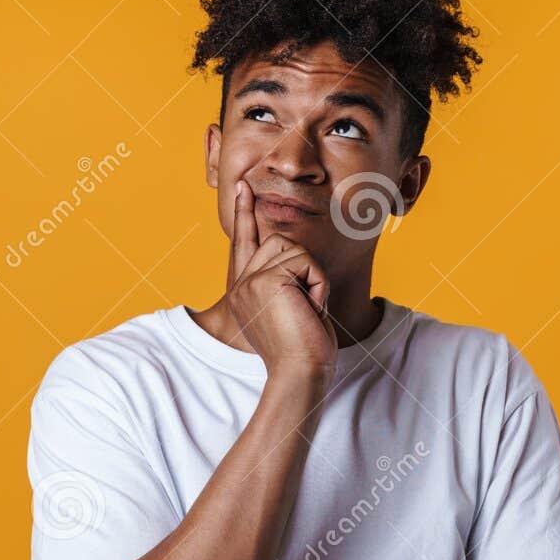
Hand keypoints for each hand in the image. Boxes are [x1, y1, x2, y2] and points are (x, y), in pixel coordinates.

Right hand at [224, 181, 335, 377]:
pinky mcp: (265, 280)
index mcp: (243, 291)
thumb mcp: (291, 309)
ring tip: (307, 309)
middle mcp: (240, 284)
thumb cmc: (303, 350)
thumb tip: (293, 253)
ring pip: (293, 248)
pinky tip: (310, 309)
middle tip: (306, 306)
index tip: (242, 186)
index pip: (244, 243)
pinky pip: (307, 262)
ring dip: (312, 277)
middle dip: (304, 268)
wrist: (299, 373)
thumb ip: (285, 281)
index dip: (243, 213)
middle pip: (279, 241)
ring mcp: (250, 281)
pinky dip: (318, 285)